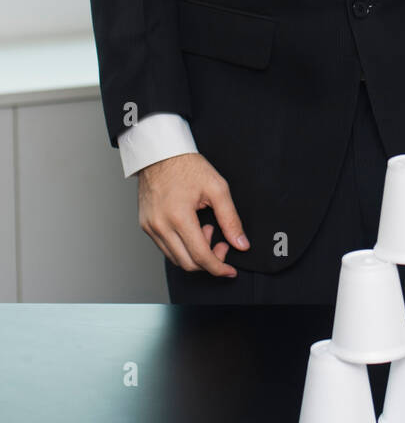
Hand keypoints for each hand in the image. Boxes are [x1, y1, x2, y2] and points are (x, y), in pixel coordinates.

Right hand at [137, 151, 248, 276]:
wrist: (160, 153)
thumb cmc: (187, 165)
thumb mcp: (217, 188)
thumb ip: (230, 219)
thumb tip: (241, 243)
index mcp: (179, 217)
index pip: (201, 256)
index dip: (219, 267)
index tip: (230, 270)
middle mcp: (160, 226)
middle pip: (187, 263)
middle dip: (209, 261)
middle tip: (222, 243)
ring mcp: (150, 227)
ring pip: (175, 259)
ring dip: (195, 253)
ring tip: (206, 229)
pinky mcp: (145, 225)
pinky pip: (165, 248)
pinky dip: (182, 246)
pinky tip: (192, 228)